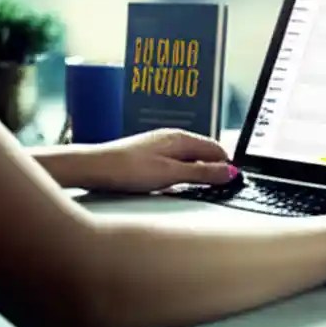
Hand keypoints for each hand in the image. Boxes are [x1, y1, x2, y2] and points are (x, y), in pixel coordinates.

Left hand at [65, 129, 236, 192]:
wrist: (93, 168)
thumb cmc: (128, 169)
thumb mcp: (172, 174)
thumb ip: (202, 173)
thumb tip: (229, 172)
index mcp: (182, 138)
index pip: (217, 148)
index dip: (227, 166)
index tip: (232, 183)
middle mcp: (172, 138)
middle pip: (205, 152)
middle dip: (214, 169)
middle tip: (218, 189)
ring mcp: (160, 145)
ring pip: (191, 158)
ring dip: (198, 171)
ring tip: (198, 188)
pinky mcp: (150, 155)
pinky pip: (177, 162)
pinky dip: (184, 173)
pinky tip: (176, 184)